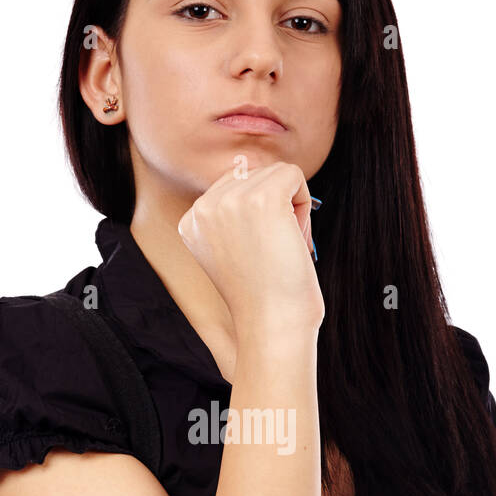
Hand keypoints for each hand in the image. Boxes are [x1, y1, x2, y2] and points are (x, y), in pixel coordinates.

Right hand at [177, 162, 323, 334]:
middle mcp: (204, 207)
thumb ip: (234, 213)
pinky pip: (294, 175)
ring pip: (276, 173)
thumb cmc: (264, 296)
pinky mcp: (263, 198)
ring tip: (280, 247)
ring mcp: (231, 199)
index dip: (257, 216)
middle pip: (255, 175)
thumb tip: (253, 169)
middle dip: (275, 208)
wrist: (272, 326)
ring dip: (290, 208)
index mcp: (191, 220)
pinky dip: (303, 205)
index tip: (254, 254)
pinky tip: (292, 239)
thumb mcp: (234, 249)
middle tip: (271, 252)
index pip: (234, 185)